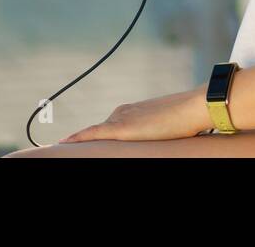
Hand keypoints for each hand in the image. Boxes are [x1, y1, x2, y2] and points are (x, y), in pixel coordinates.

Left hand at [57, 88, 211, 143]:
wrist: (192, 107)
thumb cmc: (186, 119)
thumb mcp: (166, 126)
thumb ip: (154, 131)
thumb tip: (156, 136)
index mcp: (131, 111)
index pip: (108, 126)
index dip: (93, 135)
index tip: (79, 140)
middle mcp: (122, 112)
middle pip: (99, 131)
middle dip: (84, 140)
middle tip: (66, 147)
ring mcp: (120, 119)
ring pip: (93, 133)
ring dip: (79, 141)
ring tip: (62, 147)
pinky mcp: (120, 129)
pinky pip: (92, 134)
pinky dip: (77, 138)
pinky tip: (63, 143)